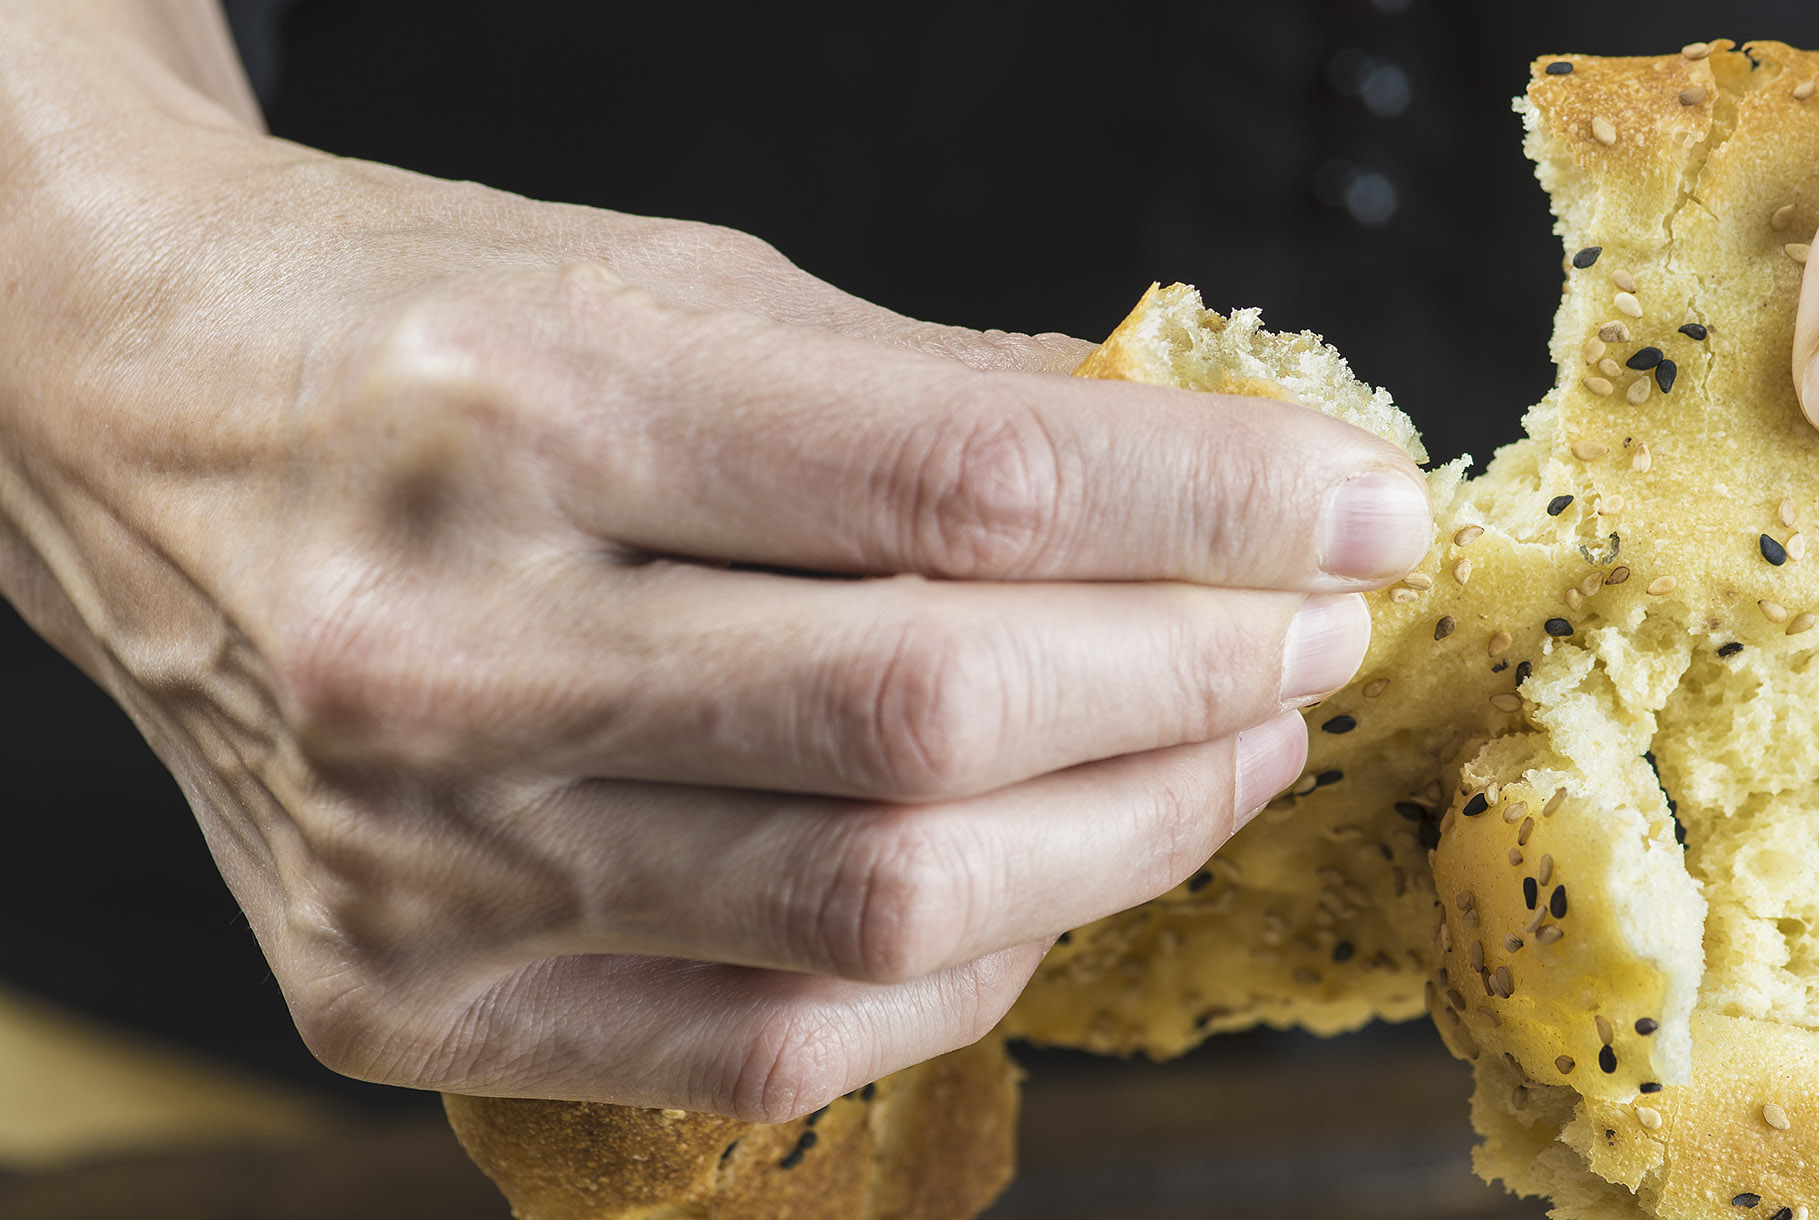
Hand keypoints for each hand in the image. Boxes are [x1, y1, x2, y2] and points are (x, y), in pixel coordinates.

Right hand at [0, 11, 1426, 1118]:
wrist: (117, 421)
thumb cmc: (425, 335)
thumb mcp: (681, 283)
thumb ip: (943, 402)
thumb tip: (1224, 491)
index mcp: (532, 405)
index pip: (966, 488)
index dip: (1213, 512)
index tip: (1357, 510)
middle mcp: (453, 642)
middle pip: (943, 720)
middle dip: (1197, 681)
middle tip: (1309, 637)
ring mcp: (417, 851)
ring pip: (883, 904)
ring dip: (1127, 834)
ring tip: (1226, 747)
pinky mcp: (394, 996)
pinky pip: (772, 1044)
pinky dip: (965, 966)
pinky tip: (1049, 871)